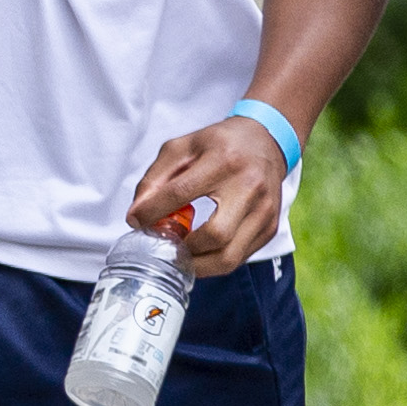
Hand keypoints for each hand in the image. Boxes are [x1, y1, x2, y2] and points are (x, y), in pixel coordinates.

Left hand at [125, 114, 288, 277]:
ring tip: (181, 254)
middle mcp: (249, 187)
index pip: (182, 192)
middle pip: (215, 234)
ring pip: (229, 257)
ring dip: (198, 264)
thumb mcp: (182, 148)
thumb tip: (136, 216)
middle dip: (184, 248)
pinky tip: (200, 252)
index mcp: (224, 160)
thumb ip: (155, 179)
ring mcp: (264, 211)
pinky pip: (238, 258)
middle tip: (166, 245)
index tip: (137, 221)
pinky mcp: (270, 228)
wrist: (266, 142)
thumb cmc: (220, 144)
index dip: (153, 211)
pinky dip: (214, 262)